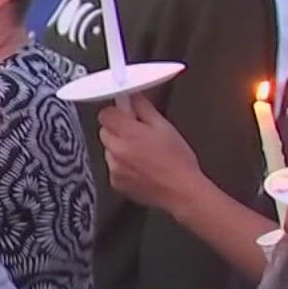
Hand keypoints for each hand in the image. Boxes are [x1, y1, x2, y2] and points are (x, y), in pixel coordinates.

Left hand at [99, 94, 204, 217]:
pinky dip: (122, 166)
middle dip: (118, 130)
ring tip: (143, 155)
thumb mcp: (164, 127)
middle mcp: (116, 150)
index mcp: (128, 133)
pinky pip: (113, 167)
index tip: (126, 115)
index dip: (116, 113)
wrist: (182, 192)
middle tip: (138, 135)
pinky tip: (140, 169)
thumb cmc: (178, 160)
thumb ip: (143, 108)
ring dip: (120, 149)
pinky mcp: (115, 182)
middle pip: (105, 131)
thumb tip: (132, 96)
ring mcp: (114, 168)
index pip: (105, 114)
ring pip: (108, 150)